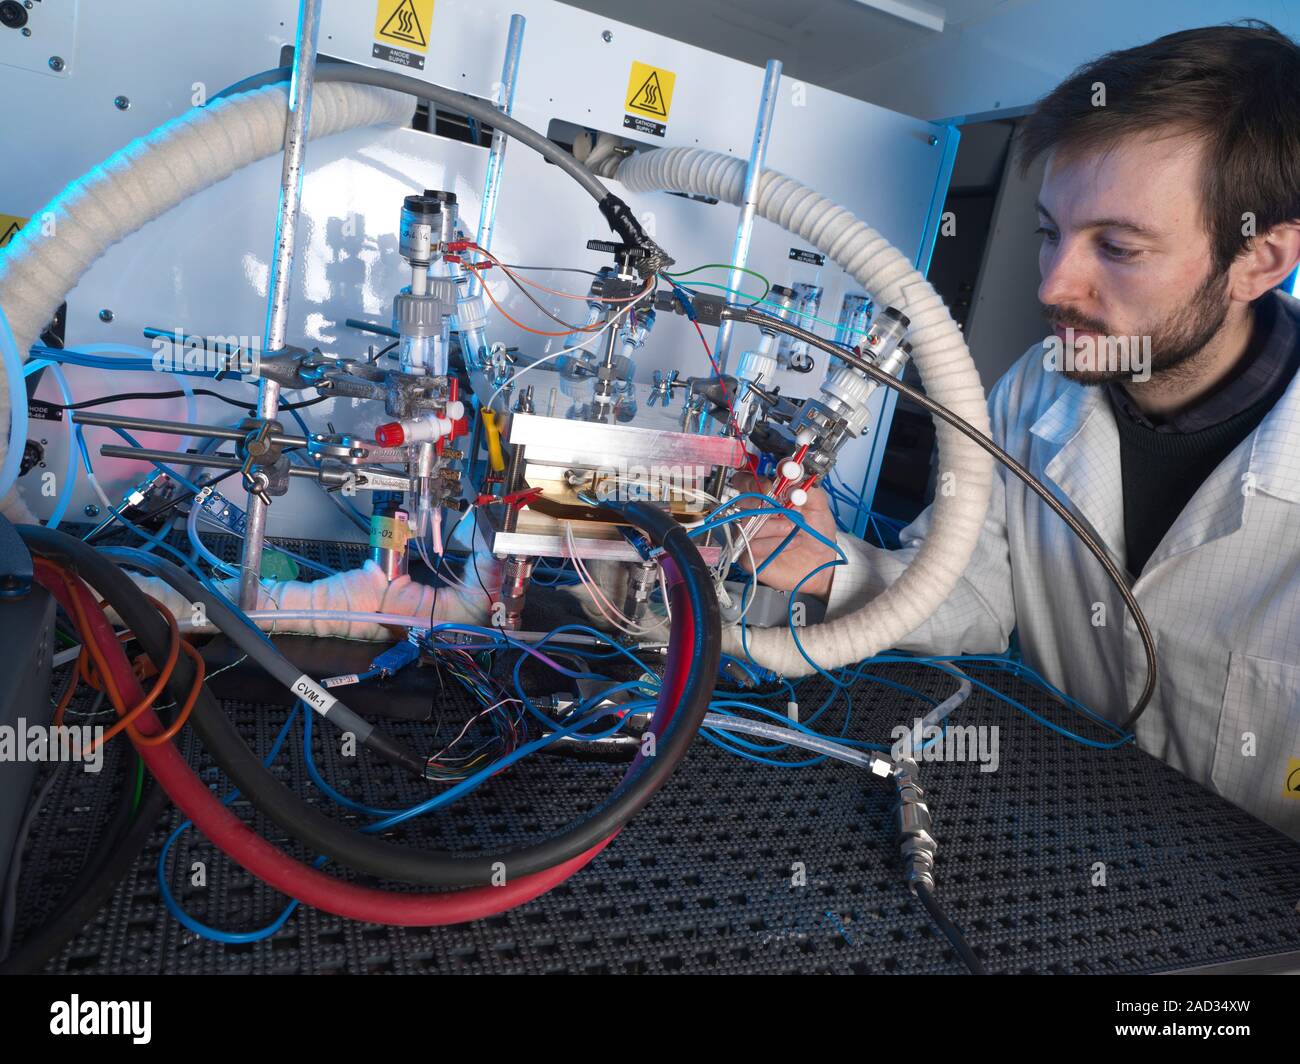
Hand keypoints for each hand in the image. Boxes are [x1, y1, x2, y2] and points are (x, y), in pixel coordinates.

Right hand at [729, 472, 839, 601]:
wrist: (820, 562)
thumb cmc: (816, 533)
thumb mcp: (819, 507)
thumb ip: (808, 489)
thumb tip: (795, 476)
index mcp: (767, 497)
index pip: (745, 481)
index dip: (754, 482)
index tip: (773, 486)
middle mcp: (755, 513)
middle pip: (742, 500)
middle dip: (767, 504)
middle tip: (788, 510)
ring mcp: (749, 533)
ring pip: (747, 523)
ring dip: (775, 526)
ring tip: (794, 530)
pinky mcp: (748, 554)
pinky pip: (752, 545)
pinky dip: (774, 544)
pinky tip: (788, 545)